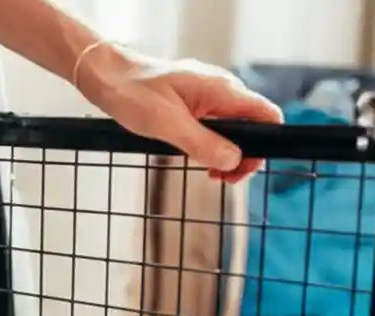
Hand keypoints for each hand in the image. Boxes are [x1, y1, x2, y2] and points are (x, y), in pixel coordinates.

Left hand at [76, 45, 283, 182]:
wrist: (108, 78)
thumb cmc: (133, 93)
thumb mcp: (166, 124)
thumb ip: (202, 143)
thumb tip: (233, 161)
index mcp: (220, 90)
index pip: (266, 115)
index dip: (265, 145)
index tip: (242, 170)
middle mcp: (221, 90)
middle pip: (254, 126)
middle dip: (244, 156)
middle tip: (222, 179)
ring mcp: (209, 96)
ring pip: (235, 129)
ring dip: (228, 154)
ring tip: (211, 174)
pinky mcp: (196, 103)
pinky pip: (217, 126)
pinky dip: (214, 145)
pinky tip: (201, 159)